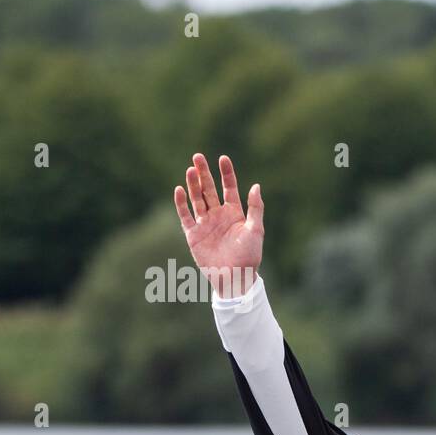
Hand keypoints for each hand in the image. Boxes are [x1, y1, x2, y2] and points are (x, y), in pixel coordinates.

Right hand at [173, 153, 264, 298]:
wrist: (234, 277)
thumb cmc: (249, 256)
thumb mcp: (255, 230)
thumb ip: (255, 208)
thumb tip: (256, 186)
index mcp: (234, 213)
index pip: (229, 188)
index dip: (226, 173)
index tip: (223, 158)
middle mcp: (218, 215)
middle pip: (209, 189)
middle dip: (204, 173)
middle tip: (198, 156)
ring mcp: (205, 224)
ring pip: (197, 199)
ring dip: (193, 185)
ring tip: (190, 169)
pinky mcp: (193, 234)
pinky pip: (185, 215)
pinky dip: (181, 203)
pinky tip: (179, 189)